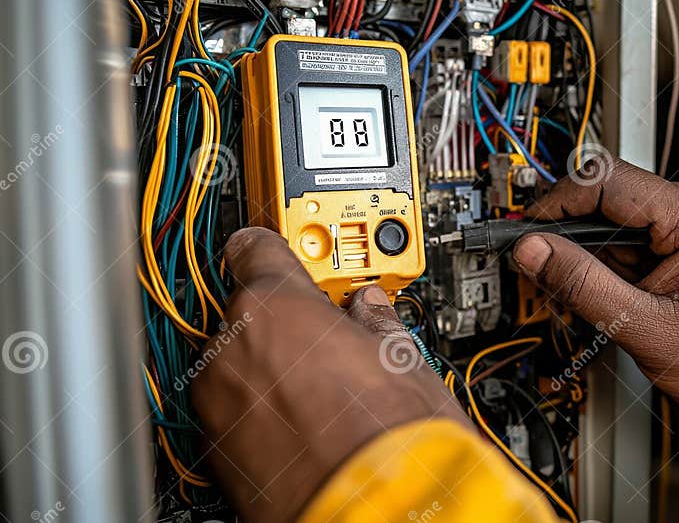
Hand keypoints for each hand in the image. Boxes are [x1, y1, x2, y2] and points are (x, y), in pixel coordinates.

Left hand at [192, 228, 467, 522]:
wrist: (373, 516)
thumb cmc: (389, 441)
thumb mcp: (402, 359)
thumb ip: (375, 320)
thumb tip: (371, 311)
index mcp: (275, 304)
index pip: (256, 247)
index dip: (278, 249)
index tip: (290, 257)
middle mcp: (231, 345)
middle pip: (247, 309)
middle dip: (282, 321)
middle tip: (325, 342)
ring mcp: (216, 400)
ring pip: (235, 361)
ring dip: (266, 367)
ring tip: (317, 394)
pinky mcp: (212, 448)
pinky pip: (231, 407)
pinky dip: (256, 409)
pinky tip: (300, 424)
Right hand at [513, 160, 678, 405]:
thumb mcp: (640, 325)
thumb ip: (581, 283)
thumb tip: (533, 251)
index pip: (610, 180)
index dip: (559, 201)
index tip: (529, 228)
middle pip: (611, 196)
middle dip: (573, 236)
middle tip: (548, 271)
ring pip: (618, 218)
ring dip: (592, 254)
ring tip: (586, 296)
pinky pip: (635, 235)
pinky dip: (612, 262)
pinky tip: (609, 293)